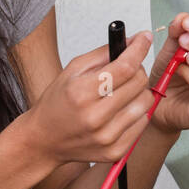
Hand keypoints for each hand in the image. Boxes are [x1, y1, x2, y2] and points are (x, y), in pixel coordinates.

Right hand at [22, 32, 155, 164]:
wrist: (43, 141)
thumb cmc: (57, 103)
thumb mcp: (72, 70)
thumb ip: (103, 53)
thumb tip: (134, 41)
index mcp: (81, 93)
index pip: (124, 67)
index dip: (139, 49)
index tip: (144, 38)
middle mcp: (95, 117)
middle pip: (138, 82)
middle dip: (137, 68)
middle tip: (127, 68)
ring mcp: (107, 137)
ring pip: (145, 102)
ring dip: (139, 91)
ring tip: (123, 91)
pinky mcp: (116, 151)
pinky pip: (143, 122)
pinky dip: (137, 111)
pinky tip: (121, 109)